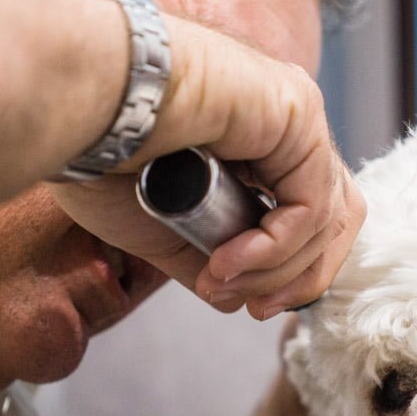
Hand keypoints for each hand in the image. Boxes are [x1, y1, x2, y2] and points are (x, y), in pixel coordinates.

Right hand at [48, 14, 365, 320]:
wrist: (81, 105)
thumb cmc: (101, 151)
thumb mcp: (161, 228)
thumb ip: (205, 259)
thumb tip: (237, 297)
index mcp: (255, 143)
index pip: (307, 215)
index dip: (289, 271)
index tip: (251, 308)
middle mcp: (283, 126)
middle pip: (335, 217)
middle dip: (301, 277)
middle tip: (258, 310)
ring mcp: (294, 115)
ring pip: (326, 218)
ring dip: (276, 269)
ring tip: (220, 279)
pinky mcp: (297, 112)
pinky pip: (311, 204)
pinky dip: (277, 247)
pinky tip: (229, 260)